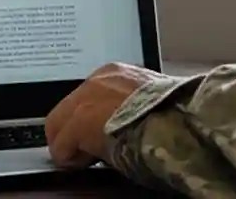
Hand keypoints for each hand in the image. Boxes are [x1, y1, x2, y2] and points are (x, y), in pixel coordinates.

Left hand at [44, 62, 163, 167]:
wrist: (178, 120)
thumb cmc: (174, 113)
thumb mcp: (150, 99)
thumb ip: (131, 103)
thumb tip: (125, 121)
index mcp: (116, 72)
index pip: (86, 95)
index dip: (88, 118)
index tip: (96, 134)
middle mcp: (97, 79)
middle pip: (66, 108)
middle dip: (73, 130)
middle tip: (87, 151)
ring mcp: (85, 98)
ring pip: (57, 125)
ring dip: (70, 143)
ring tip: (87, 158)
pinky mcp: (79, 121)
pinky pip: (61, 146)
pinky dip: (70, 158)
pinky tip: (85, 163)